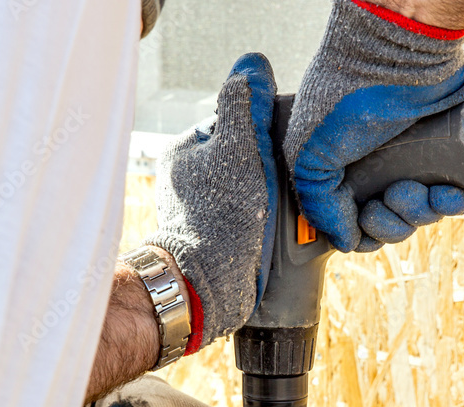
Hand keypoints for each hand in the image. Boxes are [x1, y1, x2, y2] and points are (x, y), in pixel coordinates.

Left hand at [146, 53, 278, 349]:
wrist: (210, 285)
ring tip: (278, 212)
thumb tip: (251, 65)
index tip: (278, 155)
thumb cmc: (223, 217)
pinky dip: (255, 222)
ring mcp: (192, 208)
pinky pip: (239, 217)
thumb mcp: (241, 150)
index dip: (263, 137)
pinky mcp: (206, 237)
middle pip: (240, 158)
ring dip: (264, 198)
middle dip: (264, 170)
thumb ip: (245, 106)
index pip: (233, 126)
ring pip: (242, 189)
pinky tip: (268, 232)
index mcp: (183, 150)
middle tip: (280, 186)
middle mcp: (182, 178)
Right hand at [284, 0, 463, 252]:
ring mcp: (421, 163)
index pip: (358, 223)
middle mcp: (385, 169)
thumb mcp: (310, 154)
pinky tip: (449, 193)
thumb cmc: (348, 92)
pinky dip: (456, 203)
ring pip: (425, 215)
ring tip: (416, 187)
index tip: (363, 220)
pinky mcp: (455, 154)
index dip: (362, 232)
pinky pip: (460, 197)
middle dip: (391, 222)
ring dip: (420, 212)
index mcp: (349, 171)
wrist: (401, 51)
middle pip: (393, 224)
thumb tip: (344, 240)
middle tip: (389, 196)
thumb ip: (317, 202)